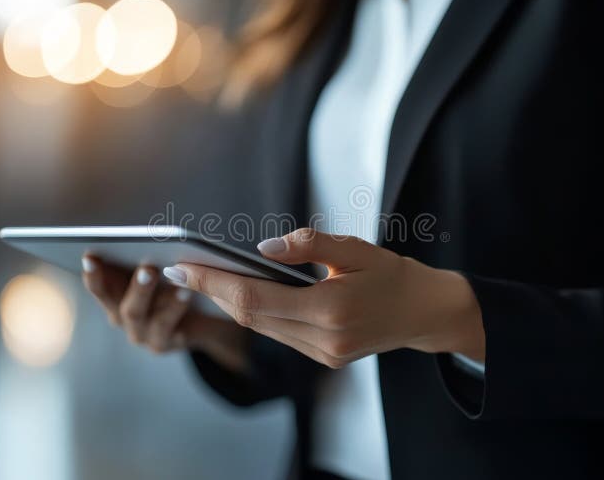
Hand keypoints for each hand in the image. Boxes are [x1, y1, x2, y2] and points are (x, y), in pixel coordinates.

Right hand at [82, 255, 249, 372]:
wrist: (199, 320)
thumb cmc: (171, 286)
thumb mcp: (157, 271)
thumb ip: (145, 260)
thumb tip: (145, 242)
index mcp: (115, 297)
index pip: (100, 287)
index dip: (93, 274)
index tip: (90, 256)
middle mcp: (123, 318)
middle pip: (123, 305)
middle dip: (136, 287)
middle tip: (148, 267)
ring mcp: (143, 334)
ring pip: (146, 317)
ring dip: (159, 297)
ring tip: (175, 278)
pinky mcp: (164, 342)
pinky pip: (170, 327)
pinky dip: (177, 307)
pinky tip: (188, 292)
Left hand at [164, 228, 484, 368]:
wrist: (424, 313)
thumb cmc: (392, 275)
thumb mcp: (356, 248)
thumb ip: (308, 245)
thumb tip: (261, 248)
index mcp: (330, 310)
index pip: (254, 297)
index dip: (213, 282)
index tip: (181, 265)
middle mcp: (323, 339)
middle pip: (249, 316)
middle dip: (211, 292)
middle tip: (179, 268)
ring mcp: (323, 354)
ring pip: (260, 328)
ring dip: (228, 303)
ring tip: (201, 277)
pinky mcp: (324, 358)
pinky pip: (277, 334)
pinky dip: (253, 313)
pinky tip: (238, 293)